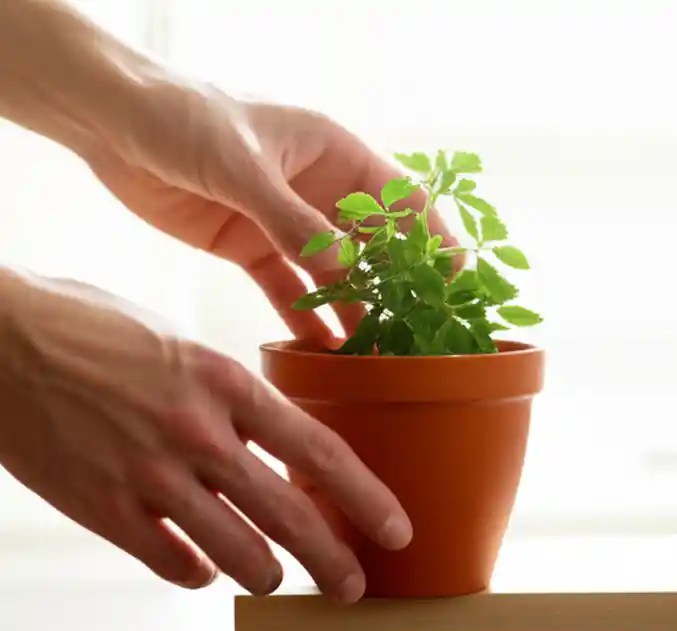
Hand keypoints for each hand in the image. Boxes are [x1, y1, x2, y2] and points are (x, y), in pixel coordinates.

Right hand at [0, 270, 411, 601]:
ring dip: (264, 573)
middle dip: (333, 560)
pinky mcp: (102, 508)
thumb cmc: (88, 326)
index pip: (321, 452)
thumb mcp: (183, 344)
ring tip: (272, 575)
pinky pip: (172, 565)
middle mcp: (198, 432)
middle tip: (355, 587)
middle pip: (290, 515)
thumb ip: (232, 395)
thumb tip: (276, 440)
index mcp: (227, 382)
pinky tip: (199, 568)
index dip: (368, 498)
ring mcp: (150, 474)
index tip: (396, 529)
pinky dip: (194, 573)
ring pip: (236, 555)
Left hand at [82, 82, 452, 342]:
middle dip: (398, 289)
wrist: (112, 122)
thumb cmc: (185, 118)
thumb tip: (344, 268)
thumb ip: (292, 220)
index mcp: (335, 154)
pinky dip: (305, 320)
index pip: (402, 198)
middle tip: (418, 335)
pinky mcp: (250, 248)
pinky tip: (324, 354)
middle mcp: (320, 191)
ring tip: (376, 357)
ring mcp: (286, 223)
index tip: (456, 280)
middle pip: (375, 246)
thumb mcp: (242, 167)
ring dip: (355, 313)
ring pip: (335, 276)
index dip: (434, 239)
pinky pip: (289, 291)